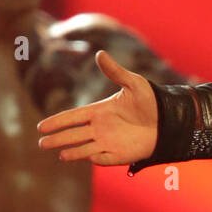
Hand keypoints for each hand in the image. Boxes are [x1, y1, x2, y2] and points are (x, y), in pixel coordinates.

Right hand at [37, 50, 157, 163]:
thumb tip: (99, 53)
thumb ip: (116, 72)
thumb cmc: (152, 100)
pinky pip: (106, 159)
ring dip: (74, 152)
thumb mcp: (134, 84)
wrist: (171, 119)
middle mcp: (100, 128)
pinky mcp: (120, 154)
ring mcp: (109, 142)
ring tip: (61, 155)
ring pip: (85, 149)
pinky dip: (99, 158)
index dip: (57, 121)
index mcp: (100, 111)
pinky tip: (92, 157)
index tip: (41, 127)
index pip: (73, 117)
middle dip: (58, 139)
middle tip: (42, 143)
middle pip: (74, 135)